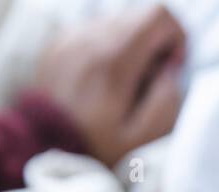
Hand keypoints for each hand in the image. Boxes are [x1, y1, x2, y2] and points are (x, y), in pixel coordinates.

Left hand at [33, 4, 186, 167]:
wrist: (42, 148)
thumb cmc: (97, 147)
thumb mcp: (143, 138)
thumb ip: (167, 101)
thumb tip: (170, 70)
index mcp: (113, 61)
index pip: (158, 15)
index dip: (175, 37)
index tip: (169, 68)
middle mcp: (89, 38)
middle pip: (140, 16)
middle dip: (155, 45)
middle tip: (147, 80)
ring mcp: (71, 37)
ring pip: (119, 23)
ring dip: (131, 48)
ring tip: (123, 85)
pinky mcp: (59, 42)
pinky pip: (95, 32)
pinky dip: (108, 50)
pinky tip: (102, 81)